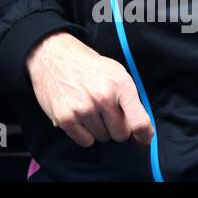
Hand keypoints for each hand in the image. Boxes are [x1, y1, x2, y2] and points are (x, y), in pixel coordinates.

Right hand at [26, 32, 153, 147]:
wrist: (53, 56)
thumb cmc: (88, 67)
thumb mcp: (116, 73)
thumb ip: (130, 101)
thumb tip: (141, 134)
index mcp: (120, 84)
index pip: (139, 122)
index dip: (144, 135)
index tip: (143, 138)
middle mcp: (102, 97)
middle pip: (121, 135)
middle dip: (116, 127)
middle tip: (106, 112)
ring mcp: (83, 108)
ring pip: (102, 138)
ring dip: (98, 128)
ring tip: (89, 108)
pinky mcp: (65, 118)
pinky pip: (85, 141)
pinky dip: (84, 133)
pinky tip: (79, 116)